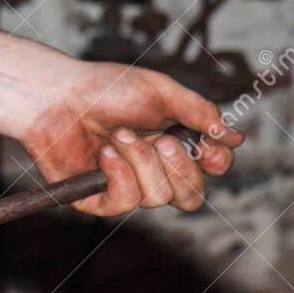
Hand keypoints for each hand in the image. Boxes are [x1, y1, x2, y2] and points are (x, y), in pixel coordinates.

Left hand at [0, 12, 244, 217]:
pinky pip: (125, 203)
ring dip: (143, 162)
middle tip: (163, 139)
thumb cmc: (106, 89)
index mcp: (173, 143)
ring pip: (159, 197)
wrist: (57, 96)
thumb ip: (200, 113)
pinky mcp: (98, 199)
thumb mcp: (161, 92)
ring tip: (119, 135)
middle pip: (191, 194)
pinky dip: (120, 176)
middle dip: (182, 167)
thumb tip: (236, 137)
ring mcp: (126, 186)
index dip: (218, 162)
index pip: (210, 169)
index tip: (212, 147)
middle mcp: (152, 170)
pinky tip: (105, 154)